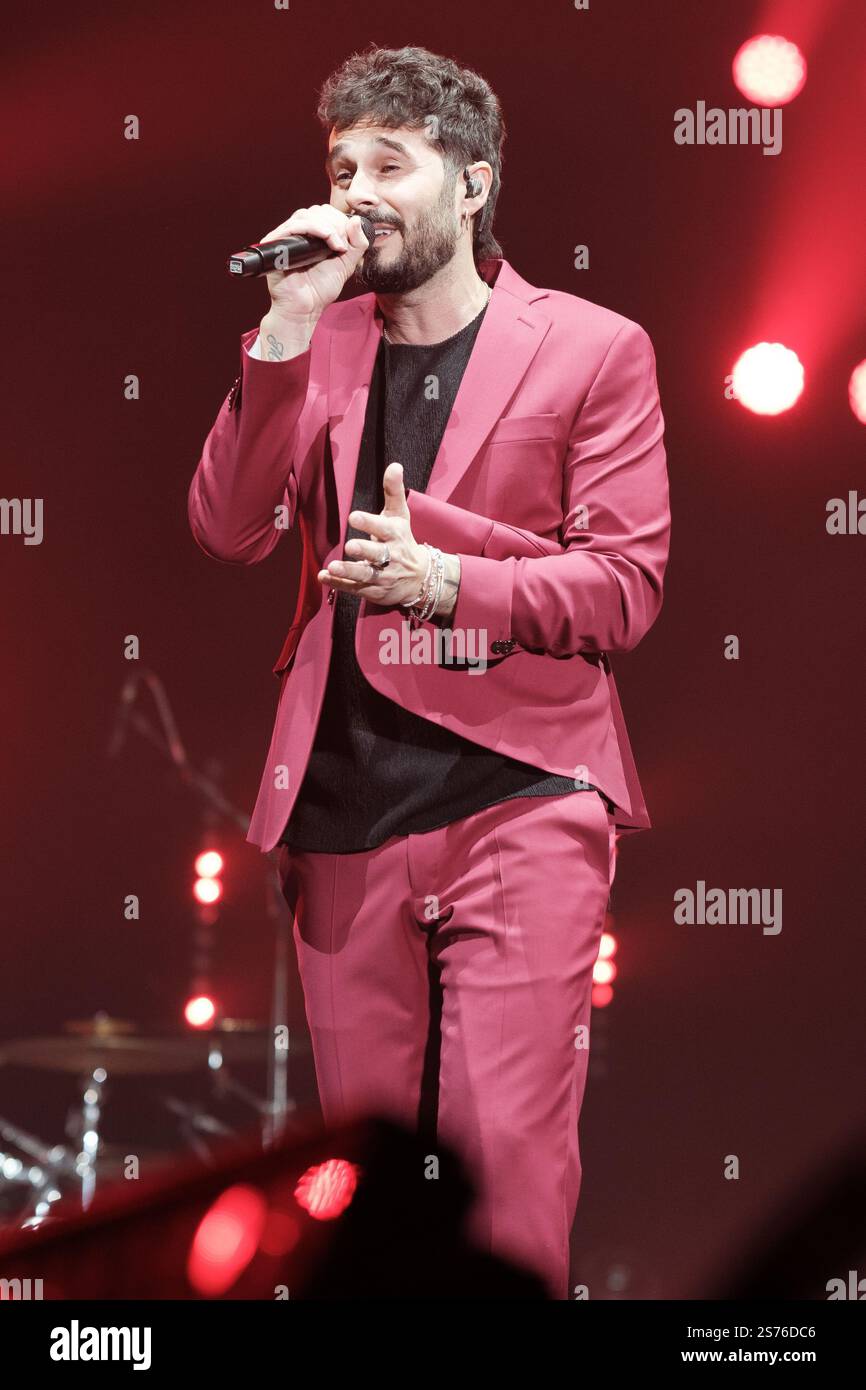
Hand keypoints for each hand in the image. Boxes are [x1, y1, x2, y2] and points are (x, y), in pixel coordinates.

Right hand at [260, 205, 370, 324]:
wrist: (306, 308)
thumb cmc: (321, 289)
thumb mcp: (347, 264)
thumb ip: (357, 244)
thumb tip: (356, 219)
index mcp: (313, 236)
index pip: (326, 213)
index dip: (340, 221)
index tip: (348, 243)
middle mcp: (299, 234)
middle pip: (317, 211)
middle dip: (335, 224)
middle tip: (342, 245)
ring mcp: (287, 237)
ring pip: (306, 215)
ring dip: (327, 226)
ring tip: (337, 246)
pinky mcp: (277, 243)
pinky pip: (295, 226)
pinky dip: (314, 228)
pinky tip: (327, 240)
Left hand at [318, 463, 427, 606]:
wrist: (420, 578)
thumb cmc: (403, 540)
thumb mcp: (400, 516)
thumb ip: (394, 491)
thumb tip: (394, 465)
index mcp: (394, 535)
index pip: (383, 528)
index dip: (369, 523)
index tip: (353, 517)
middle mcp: (390, 556)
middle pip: (377, 554)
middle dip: (364, 551)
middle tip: (350, 546)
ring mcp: (382, 576)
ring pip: (365, 574)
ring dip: (349, 571)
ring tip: (333, 567)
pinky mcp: (373, 590)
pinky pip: (355, 588)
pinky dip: (339, 584)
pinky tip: (324, 577)